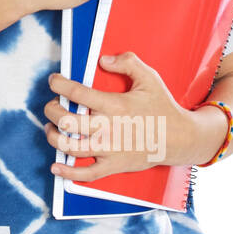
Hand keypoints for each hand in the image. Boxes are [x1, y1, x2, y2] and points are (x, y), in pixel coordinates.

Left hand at [42, 52, 223, 180]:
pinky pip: (86, 173)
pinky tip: (55, 167)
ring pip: (69, 146)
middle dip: (51, 110)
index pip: (76, 93)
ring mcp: (109, 149)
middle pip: (66, 121)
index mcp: (114, 105)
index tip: (54, 80)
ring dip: (53, 137)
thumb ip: (127, 63)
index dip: (59, 84)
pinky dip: (67, 172)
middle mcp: (107, 128)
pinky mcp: (113, 165)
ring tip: (51, 129)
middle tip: (52, 105)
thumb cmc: (163, 108)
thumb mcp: (149, 78)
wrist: (181, 139)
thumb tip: (104, 60)